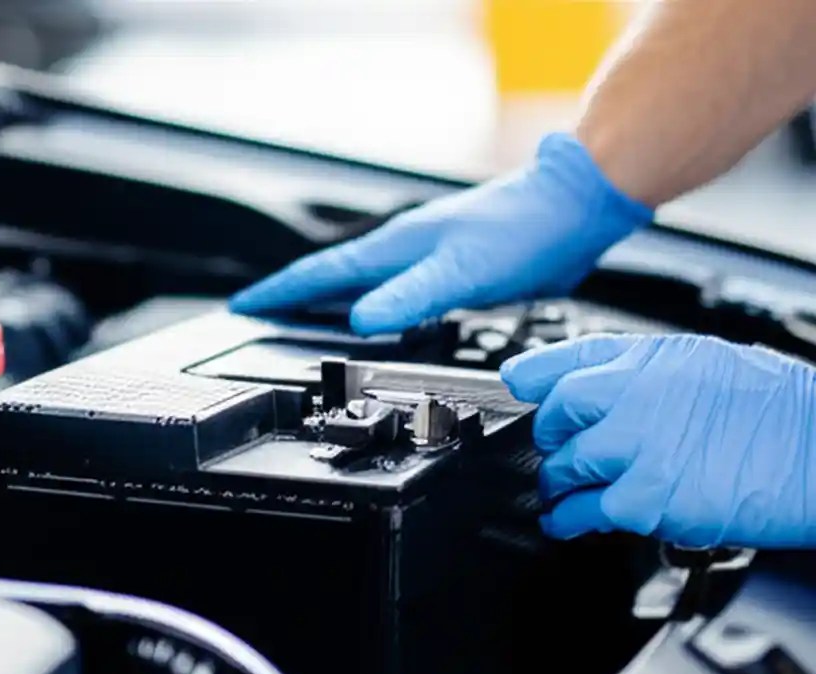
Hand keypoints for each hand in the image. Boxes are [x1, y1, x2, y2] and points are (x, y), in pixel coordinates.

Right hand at [228, 133, 653, 334]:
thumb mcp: (461, 273)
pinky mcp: (452, 268)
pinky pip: (393, 290)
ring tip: (304, 318)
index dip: (280, 293)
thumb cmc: (523, 229)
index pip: (321, 274)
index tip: (244, 306)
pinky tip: (381, 316)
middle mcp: (403, 249)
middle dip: (293, 296)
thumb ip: (409, 298)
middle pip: (332, 276)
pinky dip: (371, 304)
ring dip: (328, 300)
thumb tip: (358, 322)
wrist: (573, 206)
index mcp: (394, 247)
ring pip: (361, 282)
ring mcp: (426, 256)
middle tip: (261, 314)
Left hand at [501, 333, 815, 548]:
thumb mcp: (708, 363)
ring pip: (563, 465)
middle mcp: (634, 398)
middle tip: (556, 449)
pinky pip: (583, 511)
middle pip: (554, 415)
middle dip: (550, 436)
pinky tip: (564, 522)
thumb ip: (648, 371)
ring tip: (560, 488)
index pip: (565, 361)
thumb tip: (603, 381)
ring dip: (558, 481)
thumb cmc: (780, 411)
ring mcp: (635, 449)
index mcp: (651, 359)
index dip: (533, 376)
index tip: (516, 385)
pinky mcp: (645, 499)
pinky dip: (567, 520)